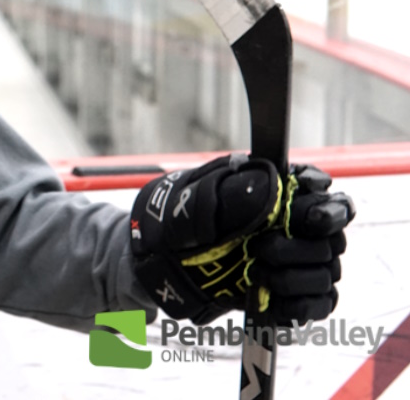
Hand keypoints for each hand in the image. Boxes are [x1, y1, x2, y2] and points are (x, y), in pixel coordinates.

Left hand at [129, 155, 353, 324]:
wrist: (163, 260)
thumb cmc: (183, 220)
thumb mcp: (201, 198)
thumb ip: (238, 191)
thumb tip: (273, 190)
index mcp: (285, 195)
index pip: (331, 199)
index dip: (327, 210)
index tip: (308, 219)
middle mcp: (300, 228)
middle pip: (332, 240)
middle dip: (296, 248)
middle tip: (258, 248)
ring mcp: (301, 262)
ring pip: (326, 273)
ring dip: (291, 277)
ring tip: (253, 272)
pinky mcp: (295, 294)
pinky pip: (319, 304)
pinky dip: (297, 305)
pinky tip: (268, 297)